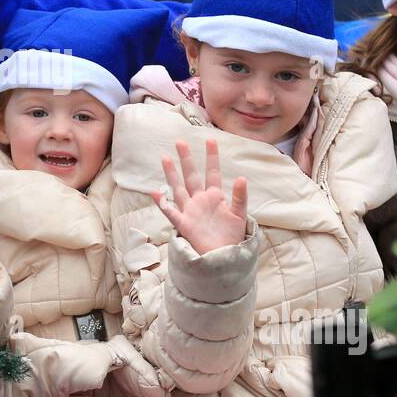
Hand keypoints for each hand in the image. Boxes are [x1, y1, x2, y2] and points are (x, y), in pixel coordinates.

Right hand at [152, 139, 249, 255]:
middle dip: (186, 159)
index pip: (212, 172)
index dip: (211, 157)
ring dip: (172, 174)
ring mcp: (190, 211)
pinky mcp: (184, 224)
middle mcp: (200, 200)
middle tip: (180, 142)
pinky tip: (155, 192)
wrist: (224, 256)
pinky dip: (162, 203)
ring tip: (165, 158)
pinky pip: (170, 212)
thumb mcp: (240, 214)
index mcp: (214, 196)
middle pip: (191, 176)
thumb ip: (240, 197)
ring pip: (178, 189)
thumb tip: (241, 177)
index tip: (211, 140)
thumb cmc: (232, 236)